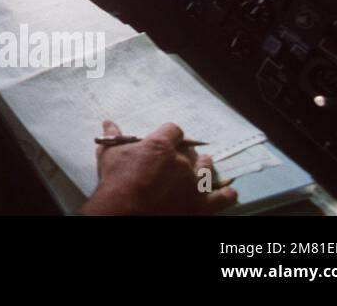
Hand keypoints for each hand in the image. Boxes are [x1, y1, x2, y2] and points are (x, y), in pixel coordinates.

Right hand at [78, 120, 237, 214]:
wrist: (123, 212)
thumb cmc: (115, 183)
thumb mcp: (109, 156)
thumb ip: (112, 138)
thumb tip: (108, 124)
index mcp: (161, 146)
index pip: (174, 130)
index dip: (170, 134)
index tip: (168, 139)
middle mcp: (181, 162)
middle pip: (191, 151)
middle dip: (186, 153)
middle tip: (180, 158)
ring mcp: (193, 184)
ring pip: (207, 169)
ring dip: (205, 166)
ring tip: (203, 165)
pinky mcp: (199, 205)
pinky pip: (222, 198)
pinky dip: (226, 194)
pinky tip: (228, 191)